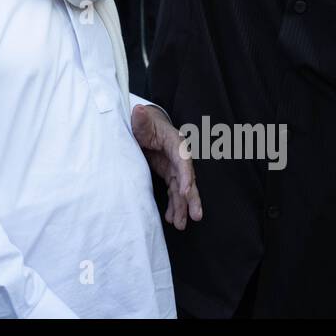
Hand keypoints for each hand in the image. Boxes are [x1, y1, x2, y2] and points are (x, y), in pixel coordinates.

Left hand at [132, 103, 201, 229]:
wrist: (144, 126)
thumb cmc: (144, 123)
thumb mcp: (140, 121)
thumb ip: (140, 119)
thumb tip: (139, 111)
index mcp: (175, 142)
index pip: (183, 160)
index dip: (186, 176)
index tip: (185, 191)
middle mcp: (179, 156)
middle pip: (188, 178)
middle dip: (191, 198)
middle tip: (196, 215)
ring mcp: (175, 167)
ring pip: (182, 190)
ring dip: (182, 207)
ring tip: (181, 225)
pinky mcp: (169, 174)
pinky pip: (174, 192)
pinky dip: (174, 205)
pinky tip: (172, 219)